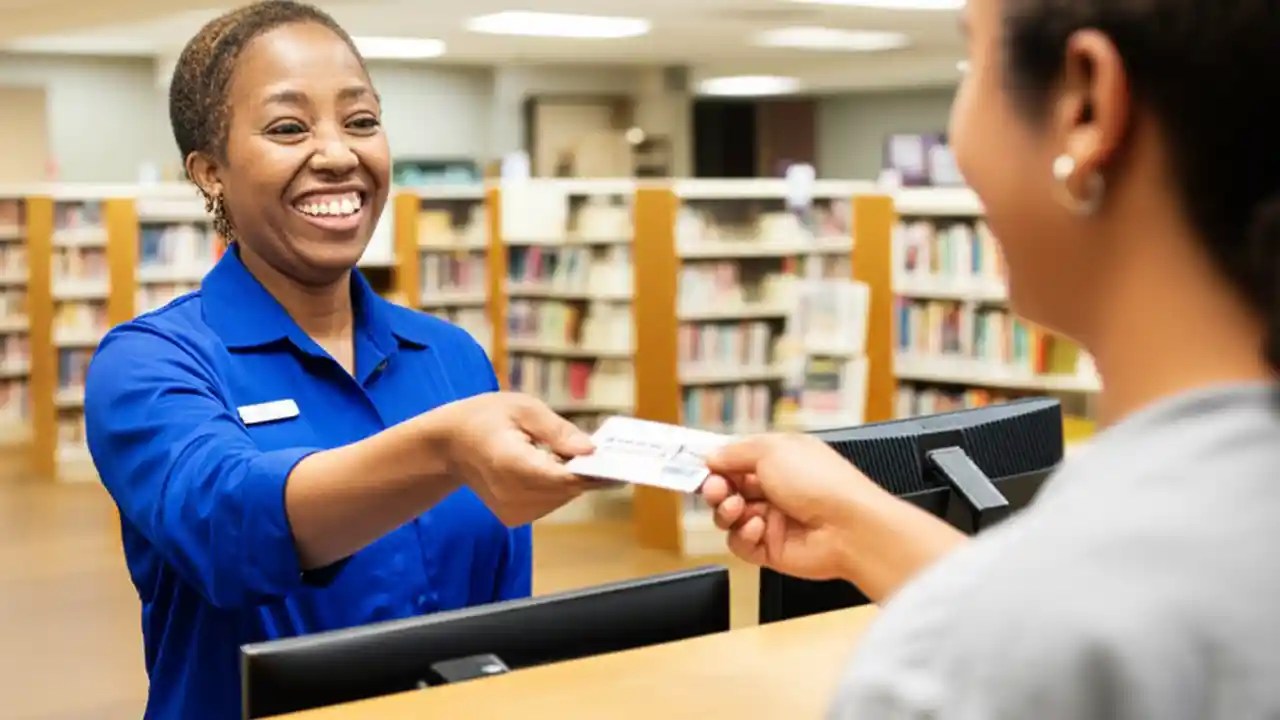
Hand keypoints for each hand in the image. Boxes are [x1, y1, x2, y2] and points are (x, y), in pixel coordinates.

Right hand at [432, 392, 602, 526]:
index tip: (618, 462)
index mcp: (510, 464)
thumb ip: (557, 430)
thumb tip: (590, 449)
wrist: (450, 446)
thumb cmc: (486, 418)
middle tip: (601, 449)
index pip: (561, 477)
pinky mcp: (514, 518)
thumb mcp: (522, 408)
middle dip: (585, 470)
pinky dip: (557, 485)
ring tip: (567, 452)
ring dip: (571, 477)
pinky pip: (551, 502)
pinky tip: (549, 465)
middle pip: (566, 489)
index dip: (592, 472)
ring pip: (562, 497)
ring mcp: (511, 512)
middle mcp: (510, 495)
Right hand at [701, 433, 883, 581]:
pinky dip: (744, 535)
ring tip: (736, 508)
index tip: (696, 467)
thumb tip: (711, 456)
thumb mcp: (772, 450)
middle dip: (715, 488)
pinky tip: (759, 527)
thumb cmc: (822, 482)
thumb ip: (736, 452)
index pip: (735, 461)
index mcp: (778, 460)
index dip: (715, 464)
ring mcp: (772, 519)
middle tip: (714, 489)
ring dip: (726, 511)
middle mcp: (774, 489)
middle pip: (727, 489)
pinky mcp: (770, 549)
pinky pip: (741, 543)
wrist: (849, 527)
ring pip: (729, 517)